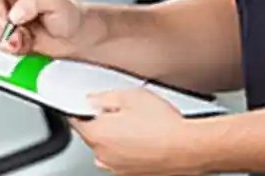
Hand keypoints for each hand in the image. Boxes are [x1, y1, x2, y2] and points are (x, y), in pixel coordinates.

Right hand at [0, 0, 99, 58]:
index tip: (5, 18)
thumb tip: (15, 13)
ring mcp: (10, 22)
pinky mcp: (13, 38)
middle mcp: (11, 1)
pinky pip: (3, 45)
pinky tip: (26, 45)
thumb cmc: (72, 14)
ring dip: (8, 39)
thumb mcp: (56, 1)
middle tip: (15, 35)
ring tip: (25, 40)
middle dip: (1, 27)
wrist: (79, 37)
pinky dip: (13, 49)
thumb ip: (34, 2)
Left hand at [71, 89, 208, 175]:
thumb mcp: (130, 96)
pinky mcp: (132, 175)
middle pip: (93, 136)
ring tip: (138, 127)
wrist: (189, 148)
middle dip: (103, 123)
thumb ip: (104, 97)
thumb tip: (92, 100)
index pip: (76, 120)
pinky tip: (145, 140)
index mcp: (97, 134)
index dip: (83, 109)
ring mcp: (118, 169)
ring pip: (108, 149)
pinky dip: (128, 151)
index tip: (88, 105)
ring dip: (116, 139)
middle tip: (123, 113)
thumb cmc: (163, 125)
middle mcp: (103, 156)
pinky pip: (123, 159)